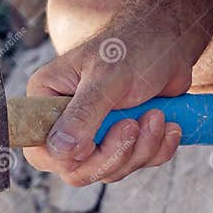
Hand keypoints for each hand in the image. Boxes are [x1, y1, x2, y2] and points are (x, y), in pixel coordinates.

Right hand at [23, 13, 193, 186]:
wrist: (170, 41)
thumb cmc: (134, 46)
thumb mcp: (107, 77)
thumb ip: (83, 114)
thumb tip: (61, 150)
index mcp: (46, 100)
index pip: (41, 151)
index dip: (68, 159)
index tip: (94, 142)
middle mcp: (65, 123)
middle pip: (77, 171)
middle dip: (114, 154)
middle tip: (134, 125)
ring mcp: (93, 136)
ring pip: (109, 171)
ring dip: (141, 149)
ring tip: (156, 115)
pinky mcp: (120, 143)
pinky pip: (134, 166)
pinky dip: (156, 151)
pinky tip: (167, 126)